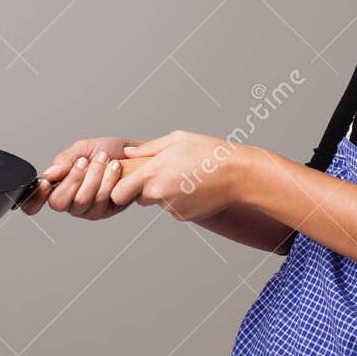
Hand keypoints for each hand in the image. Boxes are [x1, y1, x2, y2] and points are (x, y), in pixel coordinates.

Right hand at [18, 136, 133, 218]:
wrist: (135, 154)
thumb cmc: (107, 151)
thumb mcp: (82, 148)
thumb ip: (64, 159)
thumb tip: (50, 173)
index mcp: (58, 185)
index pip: (34, 203)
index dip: (33, 199)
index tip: (44, 183)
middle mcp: (69, 201)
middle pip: (58, 203)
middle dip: (72, 180)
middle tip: (83, 162)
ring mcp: (86, 209)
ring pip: (81, 201)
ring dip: (94, 177)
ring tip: (103, 159)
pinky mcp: (104, 211)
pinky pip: (100, 202)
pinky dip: (107, 181)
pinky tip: (114, 167)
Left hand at [109, 130, 250, 221]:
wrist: (238, 175)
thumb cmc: (209, 152)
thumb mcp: (178, 139)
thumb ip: (149, 148)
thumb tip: (129, 153)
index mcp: (153, 172)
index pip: (118, 192)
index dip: (119, 187)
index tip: (127, 180)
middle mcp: (159, 193)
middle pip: (138, 198)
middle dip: (143, 189)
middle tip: (162, 174)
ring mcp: (171, 207)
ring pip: (158, 202)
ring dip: (165, 192)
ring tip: (186, 176)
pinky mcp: (183, 216)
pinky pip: (173, 208)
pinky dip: (179, 200)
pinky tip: (195, 187)